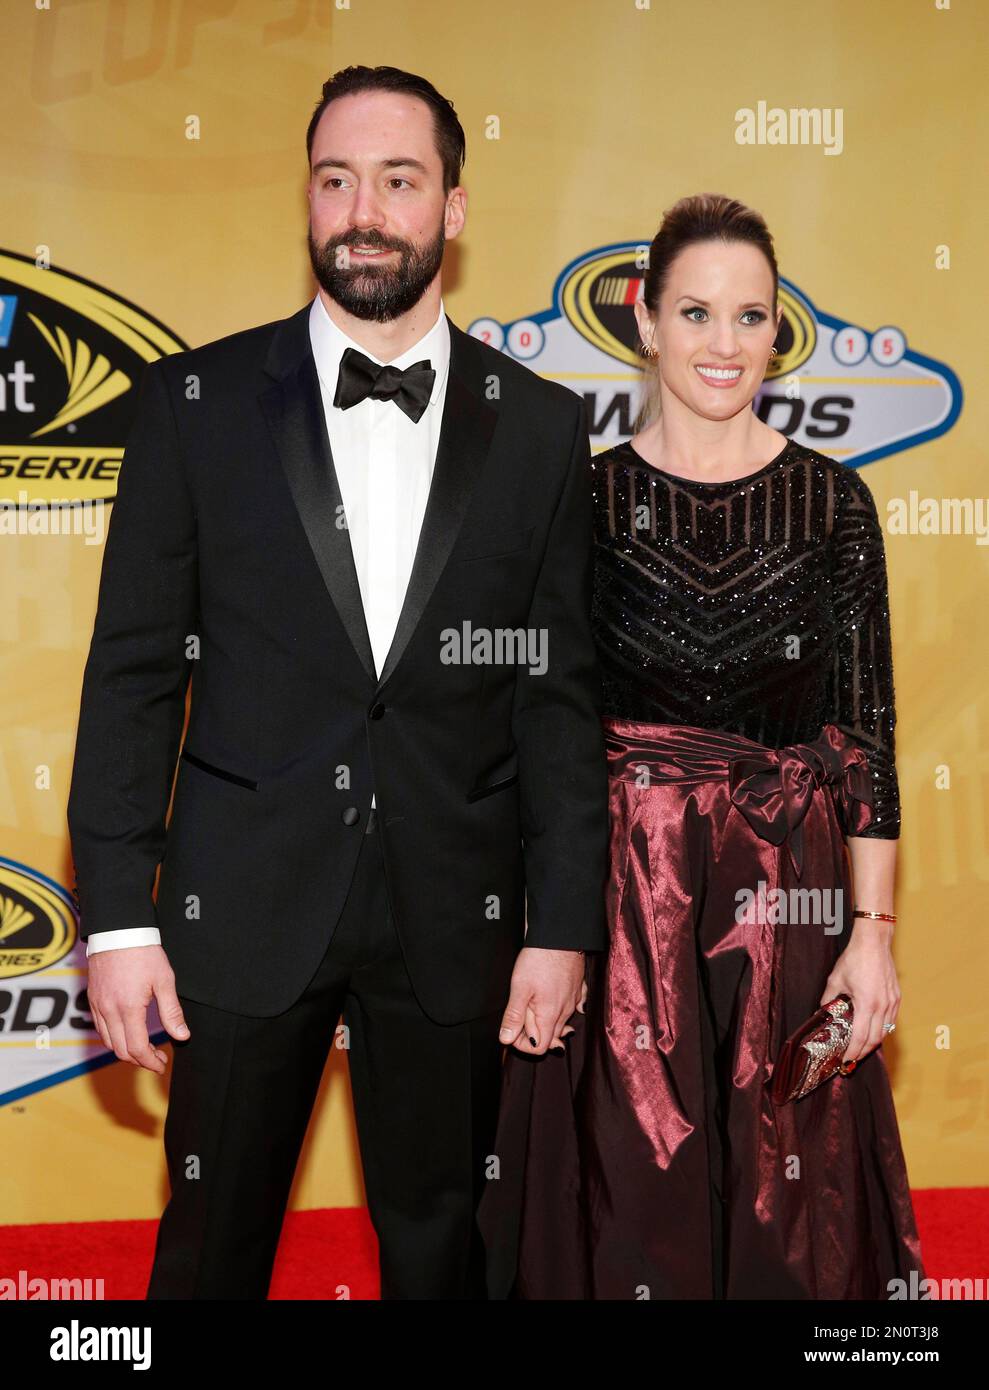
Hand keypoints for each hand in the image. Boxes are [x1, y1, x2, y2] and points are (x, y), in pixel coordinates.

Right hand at [86, 945, 189, 1073]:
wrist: (118, 931)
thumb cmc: (143, 952)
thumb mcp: (164, 980)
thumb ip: (172, 1011)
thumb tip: (182, 1036)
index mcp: (128, 1008)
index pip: (136, 1048)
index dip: (150, 1062)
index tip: (161, 1064)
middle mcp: (109, 1011)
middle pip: (120, 1050)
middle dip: (139, 1060)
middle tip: (156, 1058)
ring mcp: (98, 1006)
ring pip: (108, 1042)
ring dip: (126, 1051)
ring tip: (144, 1048)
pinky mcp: (93, 1000)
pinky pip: (100, 1029)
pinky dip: (114, 1038)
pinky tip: (128, 1033)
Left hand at [498, 946, 584, 1054]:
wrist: (561, 935)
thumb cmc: (539, 959)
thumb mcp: (519, 987)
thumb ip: (514, 1016)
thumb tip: (506, 1039)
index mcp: (550, 1015)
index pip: (540, 1047)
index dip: (522, 1044)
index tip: (512, 1030)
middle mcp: (566, 1012)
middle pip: (550, 1037)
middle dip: (532, 1033)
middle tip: (518, 1014)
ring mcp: (575, 1000)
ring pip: (560, 1023)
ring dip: (545, 1021)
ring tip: (531, 1003)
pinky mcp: (578, 988)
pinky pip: (574, 1007)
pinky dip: (562, 1010)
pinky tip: (554, 1001)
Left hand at [821, 921, 899, 1065]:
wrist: (874, 943)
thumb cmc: (854, 958)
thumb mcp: (835, 980)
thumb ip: (828, 999)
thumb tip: (823, 1011)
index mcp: (866, 1003)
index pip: (861, 1037)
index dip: (853, 1052)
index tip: (846, 1061)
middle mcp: (882, 1006)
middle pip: (875, 1039)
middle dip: (863, 1052)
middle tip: (852, 1060)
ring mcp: (892, 1002)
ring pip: (885, 1031)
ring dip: (873, 1043)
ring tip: (861, 1049)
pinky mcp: (897, 997)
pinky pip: (891, 1021)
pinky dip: (882, 1030)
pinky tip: (873, 1032)